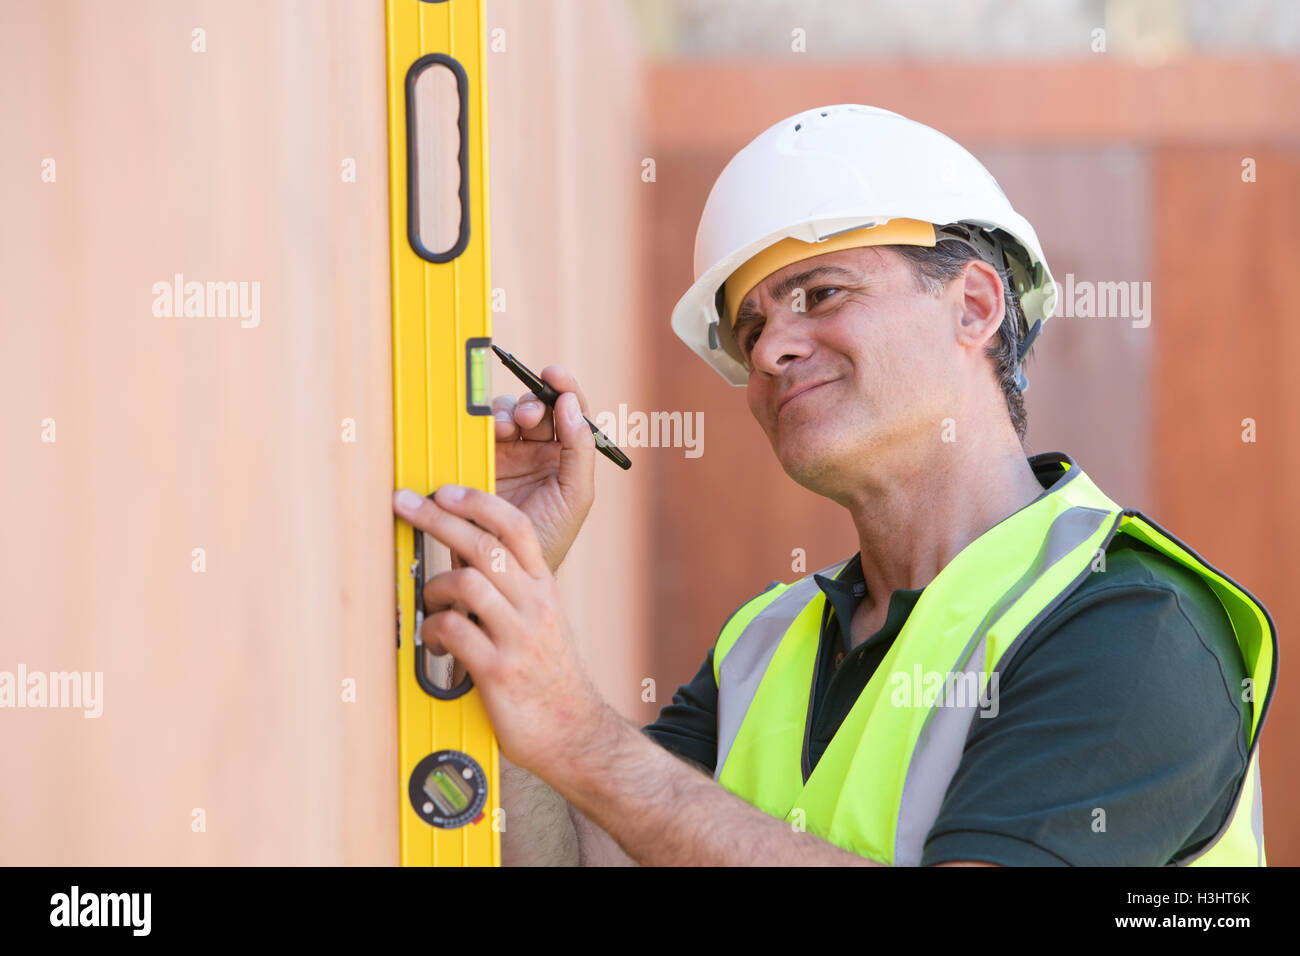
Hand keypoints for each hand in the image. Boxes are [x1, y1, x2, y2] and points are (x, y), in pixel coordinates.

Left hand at [393, 484, 612, 780]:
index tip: (444, 490)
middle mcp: (534, 606)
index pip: (516, 528)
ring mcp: (518, 637)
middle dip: (437, 518)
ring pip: (465, 583)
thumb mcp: (539, 620)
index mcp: (543, 588)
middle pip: (484, 546)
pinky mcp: (498, 670)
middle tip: (404, 505)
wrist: (574, 731)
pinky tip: (435, 643)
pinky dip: (433, 631)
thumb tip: (460, 548)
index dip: (477, 502)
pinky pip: (454, 631)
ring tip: (431, 605)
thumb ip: (505, 586)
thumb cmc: (548, 675)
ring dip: (435, 588)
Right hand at [491, 366, 595, 574]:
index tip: (553, 375)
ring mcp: (507, 454)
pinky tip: (488, 431)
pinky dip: (483, 423)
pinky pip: (479, 431)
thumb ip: (580, 450)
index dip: (564, 388)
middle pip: (536, 407)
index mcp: (566, 454)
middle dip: (532, 403)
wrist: (507, 569)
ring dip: (506, 411)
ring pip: (507, 414)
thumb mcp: (576, 495)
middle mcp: (537, 450)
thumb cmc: (550, 537)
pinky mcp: (478, 460)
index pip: (569, 411)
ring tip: (505, 426)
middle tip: (527, 415)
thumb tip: (571, 404)